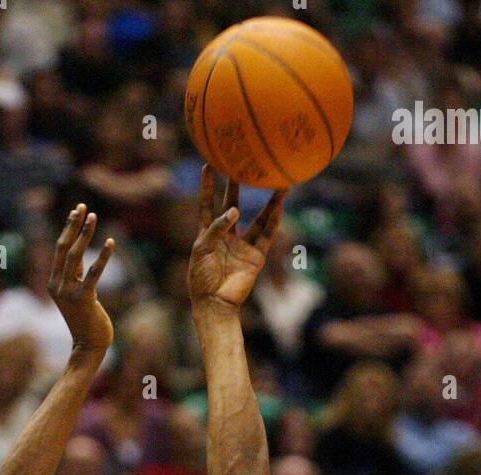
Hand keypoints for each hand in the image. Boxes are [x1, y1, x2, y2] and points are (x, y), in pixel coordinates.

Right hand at [48, 204, 114, 356]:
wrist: (88, 346)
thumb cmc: (86, 321)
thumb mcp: (77, 295)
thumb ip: (75, 278)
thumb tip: (79, 258)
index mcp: (54, 283)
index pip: (59, 250)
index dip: (68, 228)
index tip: (77, 211)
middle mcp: (58, 285)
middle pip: (64, 248)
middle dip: (73, 225)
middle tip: (83, 207)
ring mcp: (69, 293)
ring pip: (75, 257)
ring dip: (85, 235)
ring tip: (93, 217)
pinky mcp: (84, 299)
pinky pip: (93, 273)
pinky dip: (102, 256)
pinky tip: (110, 242)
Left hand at [188, 166, 285, 309]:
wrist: (214, 303)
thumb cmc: (201, 278)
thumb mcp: (202, 249)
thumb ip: (216, 227)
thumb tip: (234, 210)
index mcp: (208, 234)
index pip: (207, 204)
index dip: (208, 186)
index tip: (209, 165)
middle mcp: (226, 237)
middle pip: (234, 205)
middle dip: (238, 186)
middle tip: (245, 165)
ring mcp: (242, 246)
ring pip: (258, 219)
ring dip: (269, 203)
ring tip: (279, 184)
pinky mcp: (255, 257)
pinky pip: (267, 236)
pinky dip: (273, 222)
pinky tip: (279, 206)